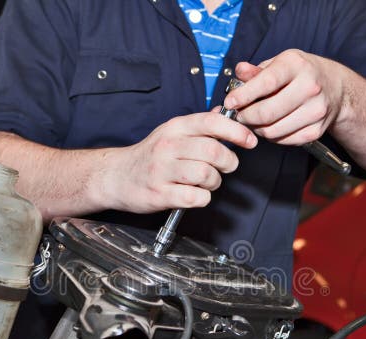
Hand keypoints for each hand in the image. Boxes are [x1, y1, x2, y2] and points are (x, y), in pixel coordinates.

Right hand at [104, 112, 256, 212]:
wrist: (116, 177)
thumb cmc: (149, 156)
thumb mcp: (172, 133)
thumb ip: (200, 125)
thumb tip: (226, 113)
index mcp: (175, 128)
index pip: (212, 122)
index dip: (236, 131)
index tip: (249, 141)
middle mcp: (168, 146)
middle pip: (214, 151)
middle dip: (229, 162)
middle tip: (226, 167)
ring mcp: (162, 171)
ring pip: (206, 175)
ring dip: (215, 182)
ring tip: (207, 183)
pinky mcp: (160, 194)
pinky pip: (196, 198)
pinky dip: (202, 199)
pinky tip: (195, 195)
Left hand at [224, 50, 349, 145]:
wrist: (335, 87)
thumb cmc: (301, 73)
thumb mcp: (280, 63)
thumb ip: (257, 71)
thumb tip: (240, 71)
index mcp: (297, 65)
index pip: (266, 83)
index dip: (244, 96)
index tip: (230, 103)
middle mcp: (310, 87)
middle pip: (267, 113)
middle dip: (246, 117)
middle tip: (239, 115)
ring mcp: (315, 111)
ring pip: (272, 131)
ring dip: (257, 129)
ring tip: (255, 120)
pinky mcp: (316, 131)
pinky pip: (283, 140)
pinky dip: (272, 136)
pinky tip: (272, 125)